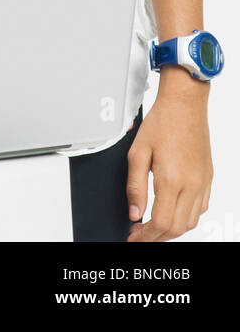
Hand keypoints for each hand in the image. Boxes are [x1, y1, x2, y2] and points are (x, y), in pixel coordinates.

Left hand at [126, 79, 212, 241]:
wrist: (184, 104)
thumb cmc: (161, 122)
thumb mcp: (137, 152)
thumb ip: (134, 186)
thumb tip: (134, 213)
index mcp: (171, 179)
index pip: (159, 222)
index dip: (145, 236)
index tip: (133, 237)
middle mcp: (191, 185)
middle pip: (176, 228)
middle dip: (156, 237)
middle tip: (140, 234)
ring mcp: (202, 183)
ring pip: (190, 222)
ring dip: (171, 230)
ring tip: (153, 225)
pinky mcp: (208, 178)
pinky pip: (200, 209)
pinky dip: (186, 217)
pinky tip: (173, 211)